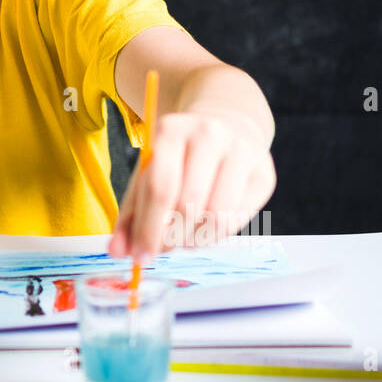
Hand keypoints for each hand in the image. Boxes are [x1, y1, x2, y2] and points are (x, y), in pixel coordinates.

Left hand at [107, 112, 276, 260]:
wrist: (225, 125)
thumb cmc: (179, 157)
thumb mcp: (148, 173)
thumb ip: (131, 213)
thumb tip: (117, 251)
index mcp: (171, 130)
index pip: (159, 188)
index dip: (148, 229)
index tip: (140, 256)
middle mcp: (209, 135)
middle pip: (187, 204)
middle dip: (170, 238)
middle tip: (162, 250)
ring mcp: (241, 152)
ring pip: (215, 217)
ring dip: (194, 240)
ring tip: (183, 238)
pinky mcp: (263, 173)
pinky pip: (238, 220)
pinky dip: (216, 236)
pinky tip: (204, 230)